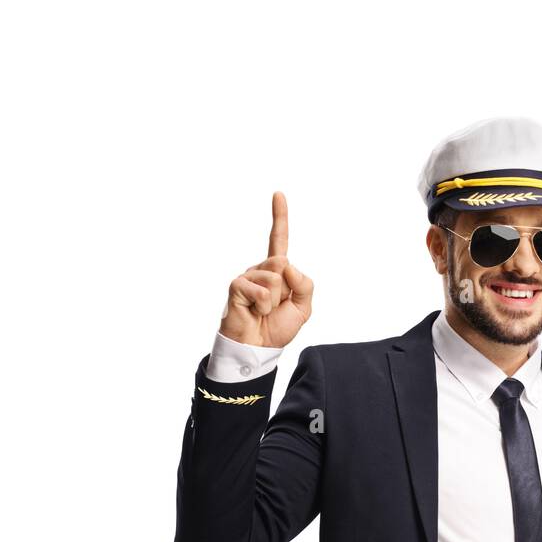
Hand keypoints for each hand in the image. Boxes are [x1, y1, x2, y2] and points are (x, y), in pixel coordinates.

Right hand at [220, 191, 313, 347]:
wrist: (257, 347)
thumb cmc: (277, 328)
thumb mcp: (303, 307)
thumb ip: (305, 284)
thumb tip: (286, 265)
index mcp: (277, 271)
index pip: (279, 239)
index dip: (279, 217)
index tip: (278, 194)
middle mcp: (260, 268)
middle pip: (284, 264)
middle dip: (287, 290)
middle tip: (275, 306)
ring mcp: (247, 275)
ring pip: (275, 277)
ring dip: (275, 300)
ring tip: (263, 310)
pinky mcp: (237, 285)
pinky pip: (262, 290)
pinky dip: (263, 305)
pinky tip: (253, 311)